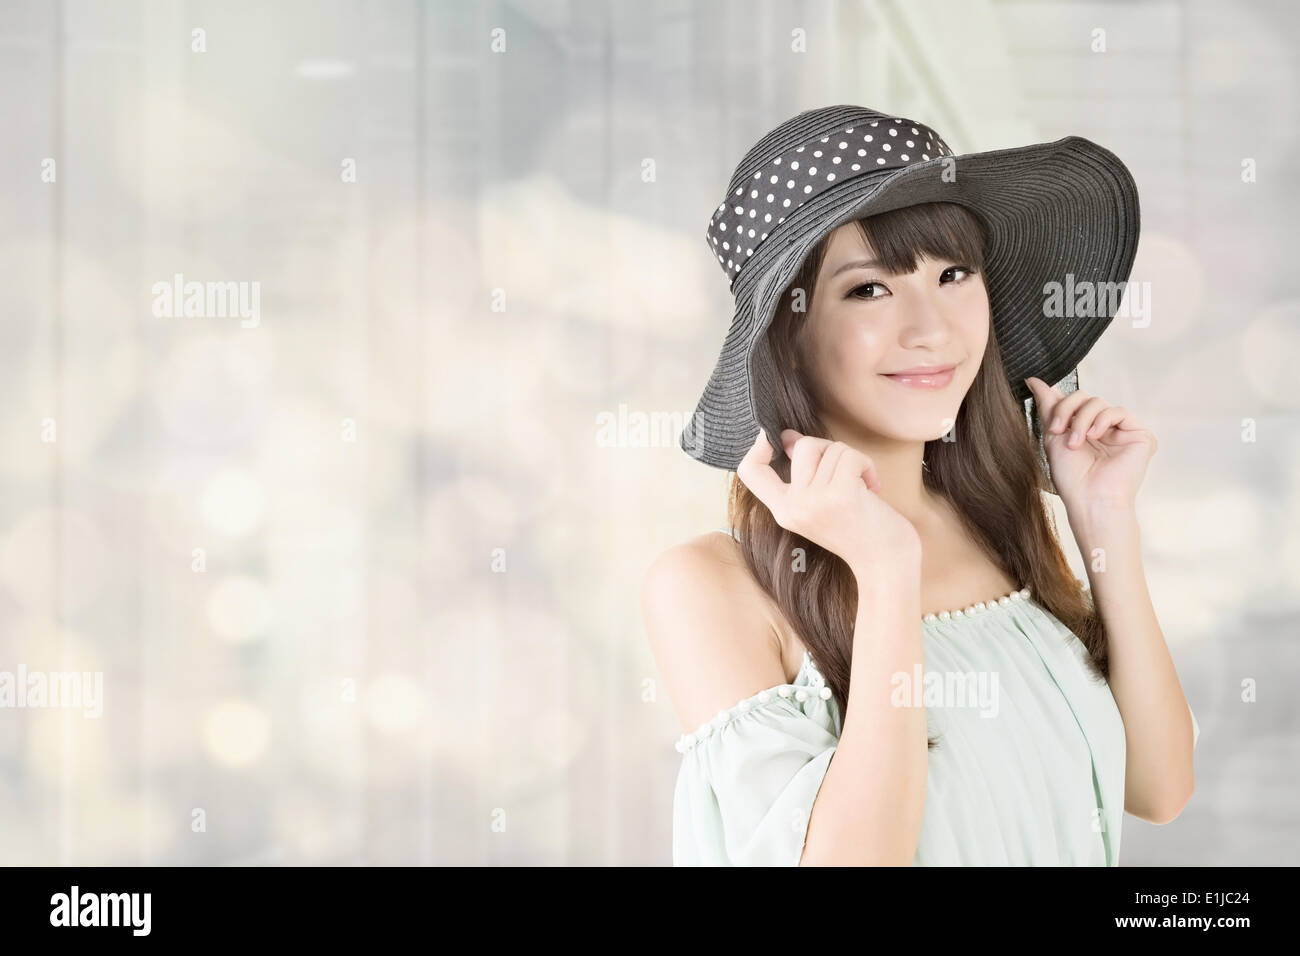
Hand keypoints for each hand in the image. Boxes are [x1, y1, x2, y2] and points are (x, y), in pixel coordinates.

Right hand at [735, 428, 920, 574]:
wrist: (885, 565)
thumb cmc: (859, 533)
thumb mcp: (819, 506)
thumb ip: (803, 475)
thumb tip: (789, 438)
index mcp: (783, 511)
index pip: (750, 471)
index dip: (757, 446)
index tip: (780, 437)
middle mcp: (793, 506)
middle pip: (801, 447)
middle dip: (829, 448)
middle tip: (846, 469)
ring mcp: (815, 501)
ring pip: (831, 449)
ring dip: (854, 461)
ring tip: (863, 485)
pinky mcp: (840, 495)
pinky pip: (850, 456)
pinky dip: (866, 465)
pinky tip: (873, 486)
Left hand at [1024, 377, 1156, 510]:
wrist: (1089, 499)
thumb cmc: (1071, 476)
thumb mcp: (1053, 436)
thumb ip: (1049, 407)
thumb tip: (1034, 381)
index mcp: (1084, 430)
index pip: (1073, 403)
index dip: (1060, 403)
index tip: (1042, 405)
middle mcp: (1103, 429)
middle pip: (1084, 398)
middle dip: (1067, 410)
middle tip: (1057, 430)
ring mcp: (1122, 432)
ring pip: (1098, 402)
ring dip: (1082, 419)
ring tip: (1076, 442)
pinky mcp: (1140, 435)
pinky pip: (1119, 411)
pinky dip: (1102, 420)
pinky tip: (1095, 436)